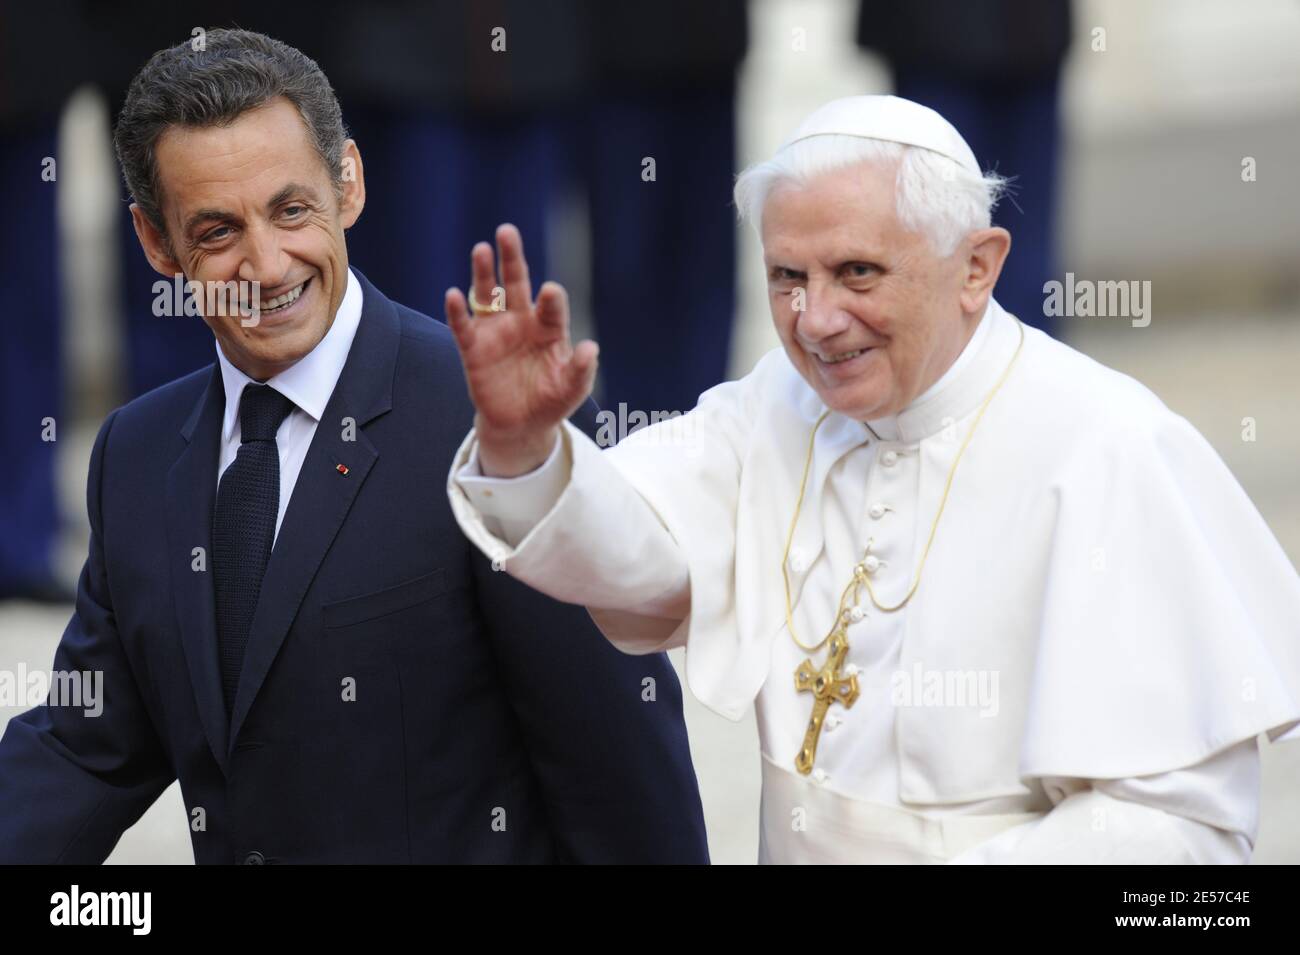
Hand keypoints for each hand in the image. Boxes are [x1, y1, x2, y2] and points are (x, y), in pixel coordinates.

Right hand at [445, 224, 598, 476]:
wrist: (521, 426)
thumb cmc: (550, 401)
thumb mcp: (572, 390)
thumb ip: (581, 370)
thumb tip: (590, 348)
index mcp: (549, 327)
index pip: (551, 306)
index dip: (551, 299)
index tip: (549, 293)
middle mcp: (521, 321)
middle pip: (515, 282)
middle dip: (511, 257)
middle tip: (507, 231)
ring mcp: (495, 332)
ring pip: (487, 295)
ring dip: (482, 273)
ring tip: (481, 250)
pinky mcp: (473, 349)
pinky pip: (462, 327)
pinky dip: (456, 311)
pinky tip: (452, 295)